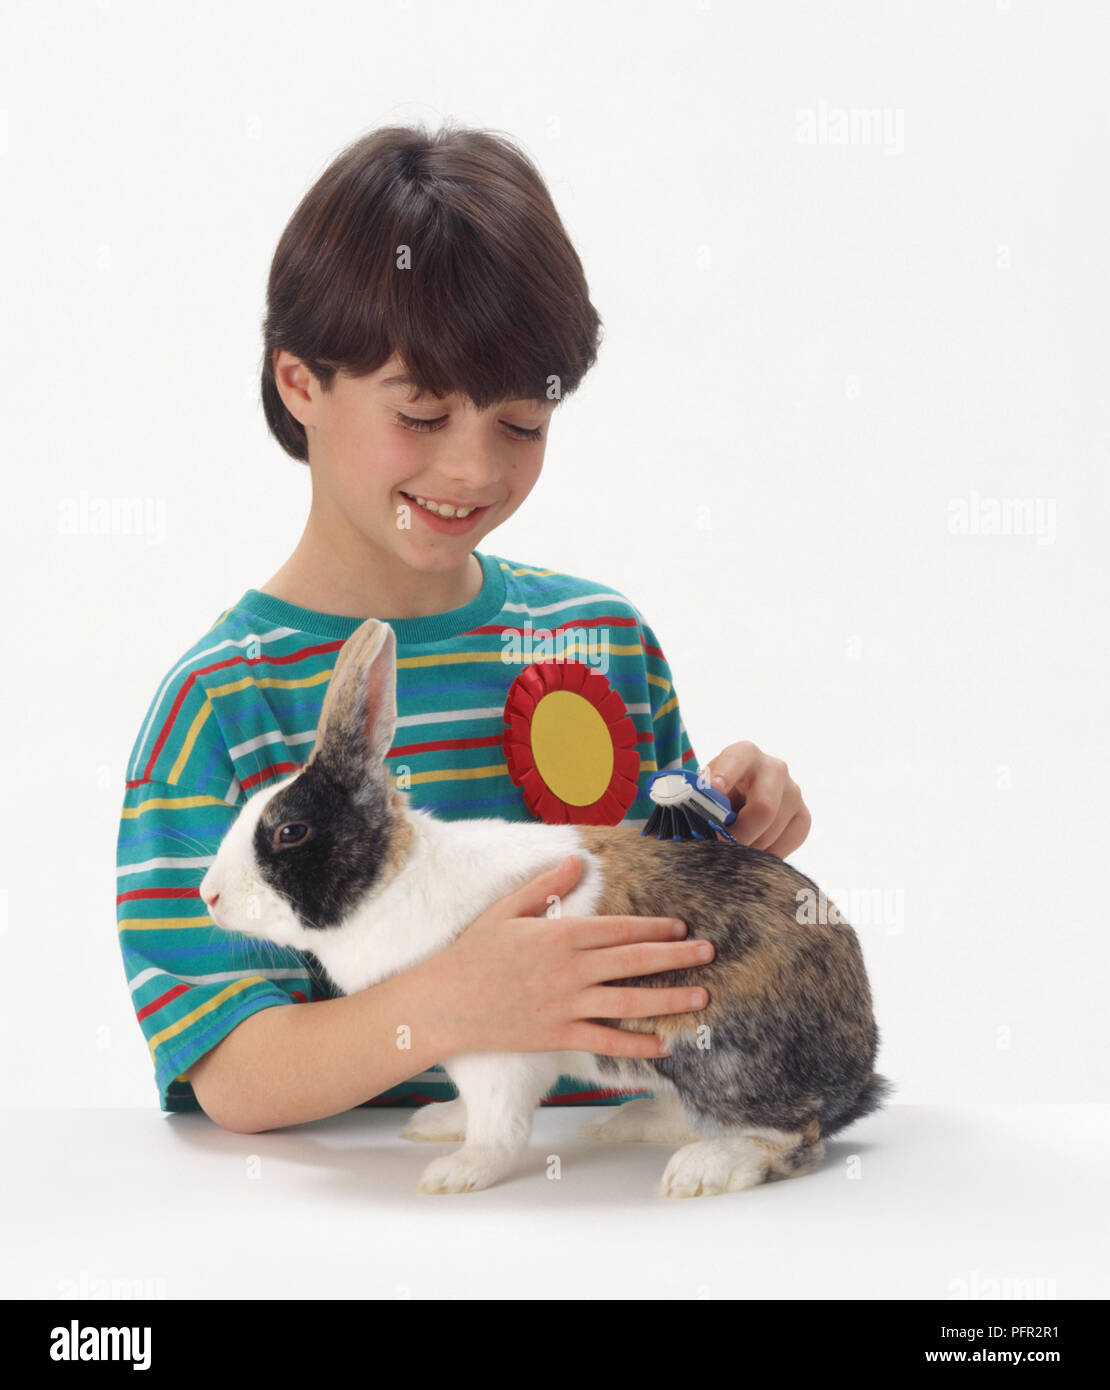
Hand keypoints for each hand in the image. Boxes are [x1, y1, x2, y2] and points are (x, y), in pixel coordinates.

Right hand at [414, 855, 713, 1057]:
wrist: (445, 1004)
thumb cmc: (474, 953)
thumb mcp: (506, 909)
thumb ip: (546, 885)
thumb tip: (578, 859)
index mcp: (559, 935)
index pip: (618, 929)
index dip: (653, 927)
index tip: (680, 925)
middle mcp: (569, 970)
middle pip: (633, 961)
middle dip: (675, 957)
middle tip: (708, 952)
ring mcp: (566, 1005)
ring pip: (628, 1001)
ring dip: (669, 998)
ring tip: (701, 995)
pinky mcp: (559, 1035)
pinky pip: (606, 1041)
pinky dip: (636, 1044)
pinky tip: (664, 1044)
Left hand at [702, 741, 810, 857]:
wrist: (740, 798)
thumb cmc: (718, 793)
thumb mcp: (705, 791)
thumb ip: (703, 801)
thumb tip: (707, 825)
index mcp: (744, 754)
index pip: (736, 761)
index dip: (724, 776)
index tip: (714, 790)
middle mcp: (774, 768)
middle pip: (764, 807)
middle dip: (740, 834)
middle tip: (722, 846)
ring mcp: (793, 791)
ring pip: (773, 831)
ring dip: (750, 847)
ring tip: (734, 848)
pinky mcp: (803, 815)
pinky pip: (789, 841)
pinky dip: (769, 853)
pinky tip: (755, 850)